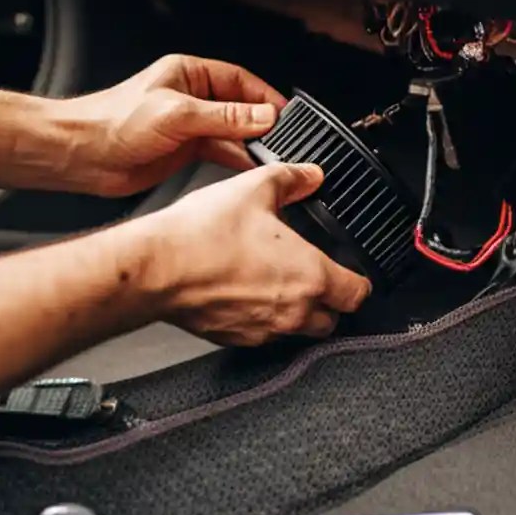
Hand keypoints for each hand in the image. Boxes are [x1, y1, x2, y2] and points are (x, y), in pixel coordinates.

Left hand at [56, 54, 286, 196]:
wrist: (81, 154)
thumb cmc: (113, 122)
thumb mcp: (176, 114)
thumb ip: (224, 117)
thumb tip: (262, 116)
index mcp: (189, 74)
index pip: (240, 80)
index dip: (265, 97)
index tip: (286, 115)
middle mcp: (191, 98)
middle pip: (240, 108)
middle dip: (262, 124)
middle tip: (283, 141)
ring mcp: (189, 125)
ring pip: (232, 133)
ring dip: (251, 145)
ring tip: (271, 158)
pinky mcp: (184, 150)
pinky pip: (220, 153)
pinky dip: (237, 161)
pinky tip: (250, 169)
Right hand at [118, 162, 372, 345]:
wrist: (156, 269)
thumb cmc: (203, 235)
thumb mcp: (254, 188)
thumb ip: (291, 179)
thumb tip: (310, 175)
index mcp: (310, 276)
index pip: (357, 294)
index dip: (358, 282)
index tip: (352, 273)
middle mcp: (292, 311)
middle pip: (331, 320)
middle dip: (329, 302)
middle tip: (315, 278)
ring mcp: (263, 330)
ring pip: (297, 332)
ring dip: (296, 313)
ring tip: (277, 284)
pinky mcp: (235, 338)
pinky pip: (262, 336)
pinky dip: (262, 320)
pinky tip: (244, 293)